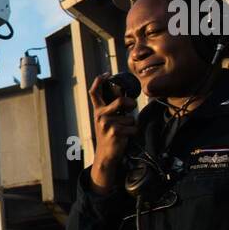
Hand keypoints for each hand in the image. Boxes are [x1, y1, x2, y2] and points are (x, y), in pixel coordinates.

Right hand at [87, 75, 136, 192]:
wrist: (105, 155)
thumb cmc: (109, 135)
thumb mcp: (106, 120)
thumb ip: (112, 108)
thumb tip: (125, 96)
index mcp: (98, 110)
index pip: (94, 92)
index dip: (99, 81)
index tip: (106, 74)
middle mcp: (100, 115)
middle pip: (120, 101)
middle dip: (130, 103)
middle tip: (132, 107)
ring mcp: (107, 124)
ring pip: (130, 117)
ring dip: (132, 123)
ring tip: (124, 130)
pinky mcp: (115, 132)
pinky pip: (133, 127)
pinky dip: (134, 132)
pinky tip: (126, 137)